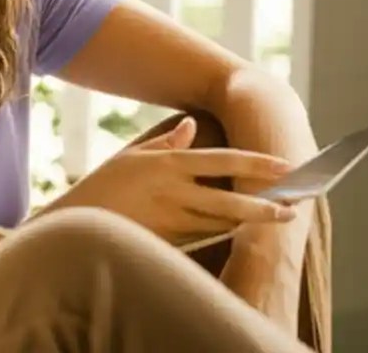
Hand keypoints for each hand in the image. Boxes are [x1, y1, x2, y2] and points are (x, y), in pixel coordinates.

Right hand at [42, 116, 296, 243]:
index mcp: (168, 164)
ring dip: (249, 221)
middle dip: (265, 206)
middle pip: (231, 201)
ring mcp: (172, 220)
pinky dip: (224, 234)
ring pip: (222, 223)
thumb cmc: (104, 186)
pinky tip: (241, 232)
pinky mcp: (168, 242)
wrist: (75, 221)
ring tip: (275, 219)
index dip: (259, 163)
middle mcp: (174, 192)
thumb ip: (167, 143)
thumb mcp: (132, 156)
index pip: (223, 160)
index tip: (287, 167)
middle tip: (292, 209)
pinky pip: (205, 237)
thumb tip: (192, 125)